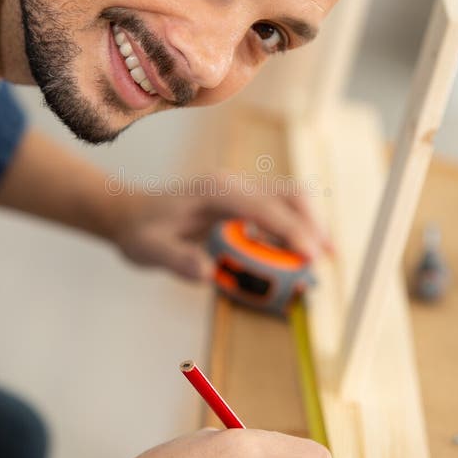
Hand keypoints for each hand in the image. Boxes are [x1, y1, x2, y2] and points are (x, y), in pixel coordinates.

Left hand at [109, 174, 331, 280]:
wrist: (131, 212)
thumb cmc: (141, 231)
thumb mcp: (150, 251)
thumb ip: (177, 261)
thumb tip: (207, 273)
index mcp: (215, 191)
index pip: (264, 207)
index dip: (291, 230)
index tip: (310, 255)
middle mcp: (233, 184)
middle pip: (287, 194)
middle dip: (312, 223)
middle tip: (326, 257)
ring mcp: (240, 190)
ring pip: (289, 198)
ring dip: (309, 223)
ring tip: (323, 256)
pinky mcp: (243, 201)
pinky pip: (279, 209)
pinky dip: (296, 227)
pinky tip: (300, 252)